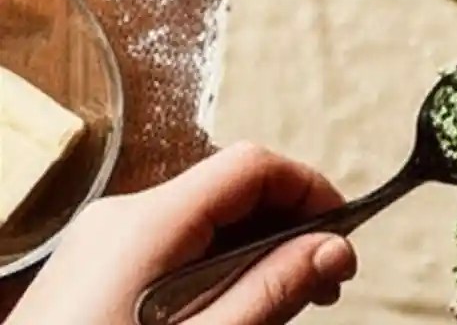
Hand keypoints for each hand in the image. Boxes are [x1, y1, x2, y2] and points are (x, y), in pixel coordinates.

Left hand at [11, 142, 357, 324]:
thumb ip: (271, 294)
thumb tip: (334, 248)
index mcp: (147, 226)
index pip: (252, 166)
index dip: (310, 190)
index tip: (343, 237)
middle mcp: (120, 217)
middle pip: (231, 189)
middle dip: (288, 226)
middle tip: (323, 285)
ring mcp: (102, 240)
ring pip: (206, 218)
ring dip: (256, 248)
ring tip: (281, 305)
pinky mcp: (95, 266)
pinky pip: (175, 243)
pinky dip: (217, 264)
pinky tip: (232, 308)